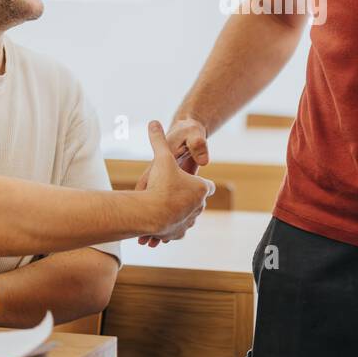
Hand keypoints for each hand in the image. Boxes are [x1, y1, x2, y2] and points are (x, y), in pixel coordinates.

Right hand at [135, 117, 210, 245]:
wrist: (151, 214)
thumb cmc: (160, 184)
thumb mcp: (161, 158)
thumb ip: (159, 141)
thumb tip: (153, 122)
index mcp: (201, 188)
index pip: (206, 185)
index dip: (197, 182)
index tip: (189, 179)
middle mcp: (199, 206)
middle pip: (196, 201)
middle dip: (186, 197)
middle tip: (172, 193)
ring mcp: (189, 222)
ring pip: (187, 216)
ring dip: (179, 212)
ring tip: (166, 208)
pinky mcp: (177, 234)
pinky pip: (177, 230)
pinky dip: (171, 226)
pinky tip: (163, 223)